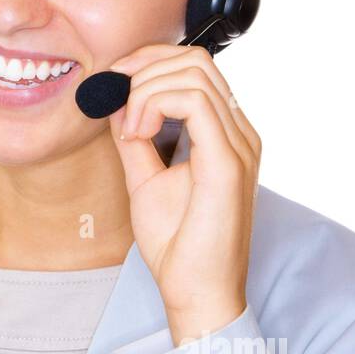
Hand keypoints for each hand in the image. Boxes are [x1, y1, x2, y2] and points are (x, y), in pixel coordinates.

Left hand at [107, 44, 261, 346]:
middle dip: (144, 67)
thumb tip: (116, 102)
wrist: (196, 292)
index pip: (196, 68)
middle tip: (114, 97)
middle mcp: (240, 134)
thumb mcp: (145, 178)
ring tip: (130, 129)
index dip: (149, 61)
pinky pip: (195, 103)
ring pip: (194, 74)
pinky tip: (138, 135)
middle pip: (196, 61)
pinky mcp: (228, 163)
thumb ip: (134, 139)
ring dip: (146, 90)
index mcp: (226, 135)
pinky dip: (154, 105)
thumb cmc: (178, 245)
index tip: (113, 81)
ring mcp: (240, 146)